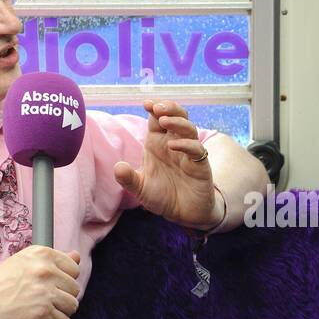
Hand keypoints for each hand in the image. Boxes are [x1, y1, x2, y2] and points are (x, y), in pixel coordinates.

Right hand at [0, 245, 81, 318]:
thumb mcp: (22, 263)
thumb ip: (51, 261)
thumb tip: (76, 256)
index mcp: (41, 254)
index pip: (73, 267)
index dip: (63, 280)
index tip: (49, 286)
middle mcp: (45, 271)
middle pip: (75, 288)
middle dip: (61, 297)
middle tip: (41, 301)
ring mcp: (45, 293)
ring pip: (72, 306)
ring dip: (59, 312)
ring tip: (40, 311)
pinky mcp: (43, 314)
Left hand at [113, 100, 221, 229]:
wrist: (183, 214)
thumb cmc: (163, 197)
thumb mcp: (141, 189)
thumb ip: (129, 179)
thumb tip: (118, 167)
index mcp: (158, 143)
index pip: (157, 119)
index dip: (154, 108)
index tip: (146, 103)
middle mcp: (174, 144)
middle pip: (176, 116)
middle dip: (169, 108)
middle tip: (158, 107)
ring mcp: (188, 153)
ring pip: (188, 128)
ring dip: (177, 122)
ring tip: (165, 122)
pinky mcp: (200, 165)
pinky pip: (196, 150)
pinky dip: (187, 144)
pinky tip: (174, 146)